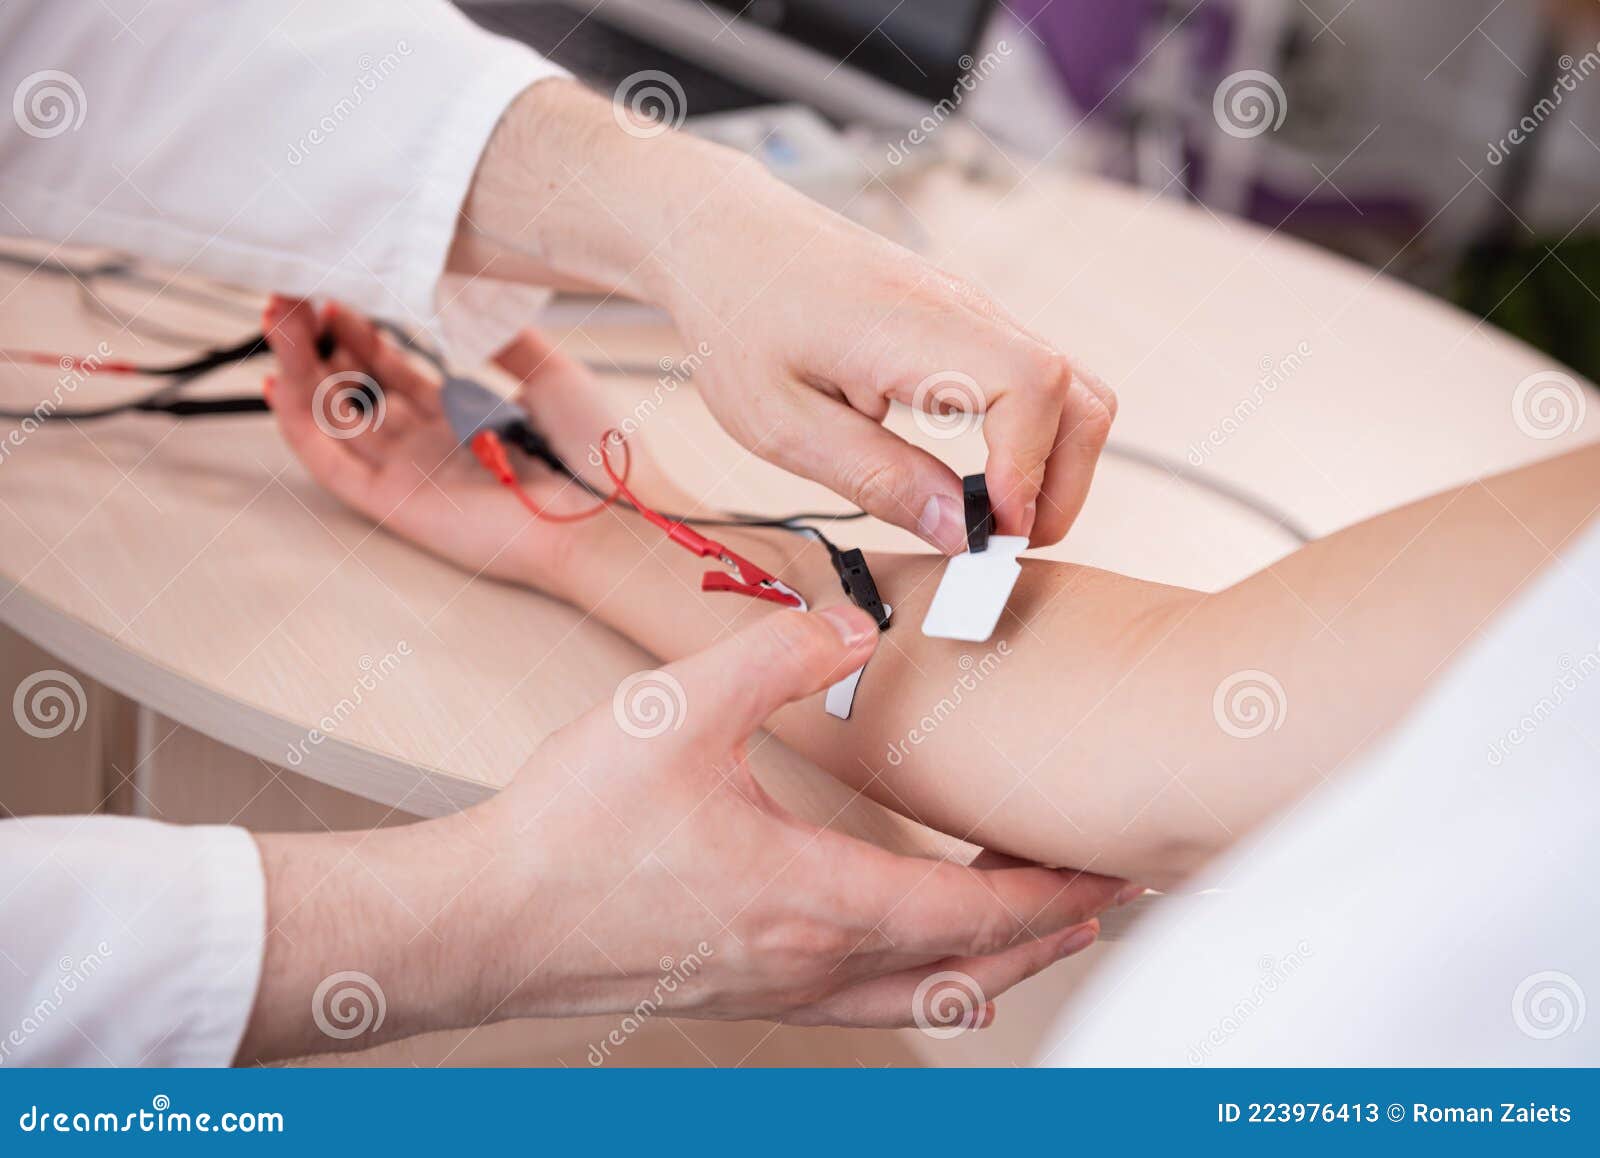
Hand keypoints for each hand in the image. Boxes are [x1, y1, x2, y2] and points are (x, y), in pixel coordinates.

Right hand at [242, 609, 1131, 1059]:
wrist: (489, 919)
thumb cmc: (573, 832)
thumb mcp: (678, 708)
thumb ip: (779, 650)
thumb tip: (857, 623)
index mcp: (817, 900)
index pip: (977, 910)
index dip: (1055, 890)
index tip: (1111, 868)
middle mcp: (814, 963)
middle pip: (972, 968)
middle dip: (1050, 932)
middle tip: (1103, 896)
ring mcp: (781, 989)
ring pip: (927, 997)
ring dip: (995, 961)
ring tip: (1036, 925)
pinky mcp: (747, 991)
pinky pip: (871, 1003)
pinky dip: (927, 975)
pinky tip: (918, 943)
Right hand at [260, 295, 672, 595]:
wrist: (613, 514)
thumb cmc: (599, 456)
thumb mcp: (552, 374)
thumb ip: (504, 339)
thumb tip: (467, 299)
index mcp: (466, 418)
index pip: (397, 370)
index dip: (365, 331)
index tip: (347, 286)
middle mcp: (432, 446)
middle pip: (356, 389)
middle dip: (322, 338)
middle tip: (298, 291)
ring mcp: (411, 475)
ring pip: (336, 418)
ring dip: (301, 366)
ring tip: (279, 313)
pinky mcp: (399, 505)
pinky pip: (335, 467)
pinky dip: (301, 428)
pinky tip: (280, 382)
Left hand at [455, 80, 1117, 552]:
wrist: (727, 238)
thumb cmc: (740, 319)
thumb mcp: (781, 424)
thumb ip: (876, 478)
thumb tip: (959, 531)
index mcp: (914, 329)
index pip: (1032, 389)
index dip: (1031, 471)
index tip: (995, 529)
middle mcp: (963, 313)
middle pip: (1080, 394)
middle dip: (1064, 482)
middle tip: (1008, 542)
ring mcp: (972, 314)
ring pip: (1069, 387)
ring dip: (1053, 462)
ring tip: (996, 518)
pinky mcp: (965, 325)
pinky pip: (1031, 380)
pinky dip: (1028, 438)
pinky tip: (975, 478)